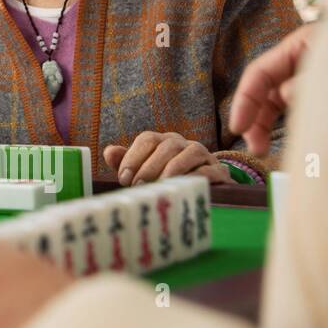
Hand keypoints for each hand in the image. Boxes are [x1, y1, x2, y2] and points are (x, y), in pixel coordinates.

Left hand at [103, 131, 232, 185]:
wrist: (205, 187)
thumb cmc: (166, 178)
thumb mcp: (143, 170)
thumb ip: (125, 161)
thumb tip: (109, 152)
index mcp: (162, 141)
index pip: (147, 139)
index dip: (133, 157)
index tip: (123, 178)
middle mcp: (182, 143)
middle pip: (166, 146)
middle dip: (149, 167)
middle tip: (138, 186)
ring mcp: (203, 154)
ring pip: (189, 154)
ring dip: (171, 170)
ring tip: (159, 186)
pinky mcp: (219, 170)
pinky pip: (209, 169)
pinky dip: (196, 178)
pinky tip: (184, 188)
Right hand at [230, 25, 312, 155]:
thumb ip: (305, 81)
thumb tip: (284, 95)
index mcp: (300, 45)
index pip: (258, 72)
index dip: (244, 101)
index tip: (236, 128)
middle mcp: (302, 62)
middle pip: (266, 91)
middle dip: (255, 120)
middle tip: (254, 148)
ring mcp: (311, 79)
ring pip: (280, 105)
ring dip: (268, 127)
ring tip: (263, 149)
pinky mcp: (323, 97)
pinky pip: (297, 112)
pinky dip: (288, 126)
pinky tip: (286, 140)